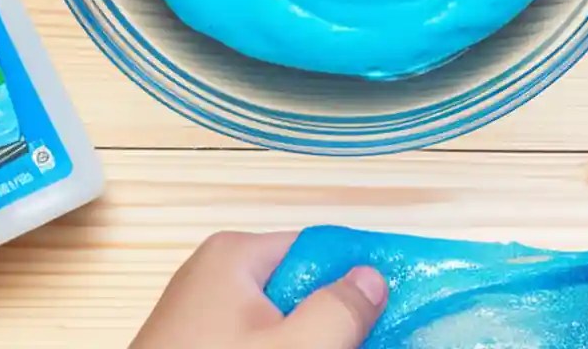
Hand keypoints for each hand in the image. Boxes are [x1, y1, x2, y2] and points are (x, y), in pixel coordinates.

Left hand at [133, 231, 387, 348]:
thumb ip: (341, 309)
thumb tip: (371, 277)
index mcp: (236, 256)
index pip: (319, 248)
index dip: (359, 277)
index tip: (393, 307)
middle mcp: (215, 276)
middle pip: (300, 289)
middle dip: (332, 319)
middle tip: (365, 343)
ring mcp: (201, 316)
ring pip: (279, 324)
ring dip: (308, 342)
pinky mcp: (195, 347)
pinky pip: (252, 342)